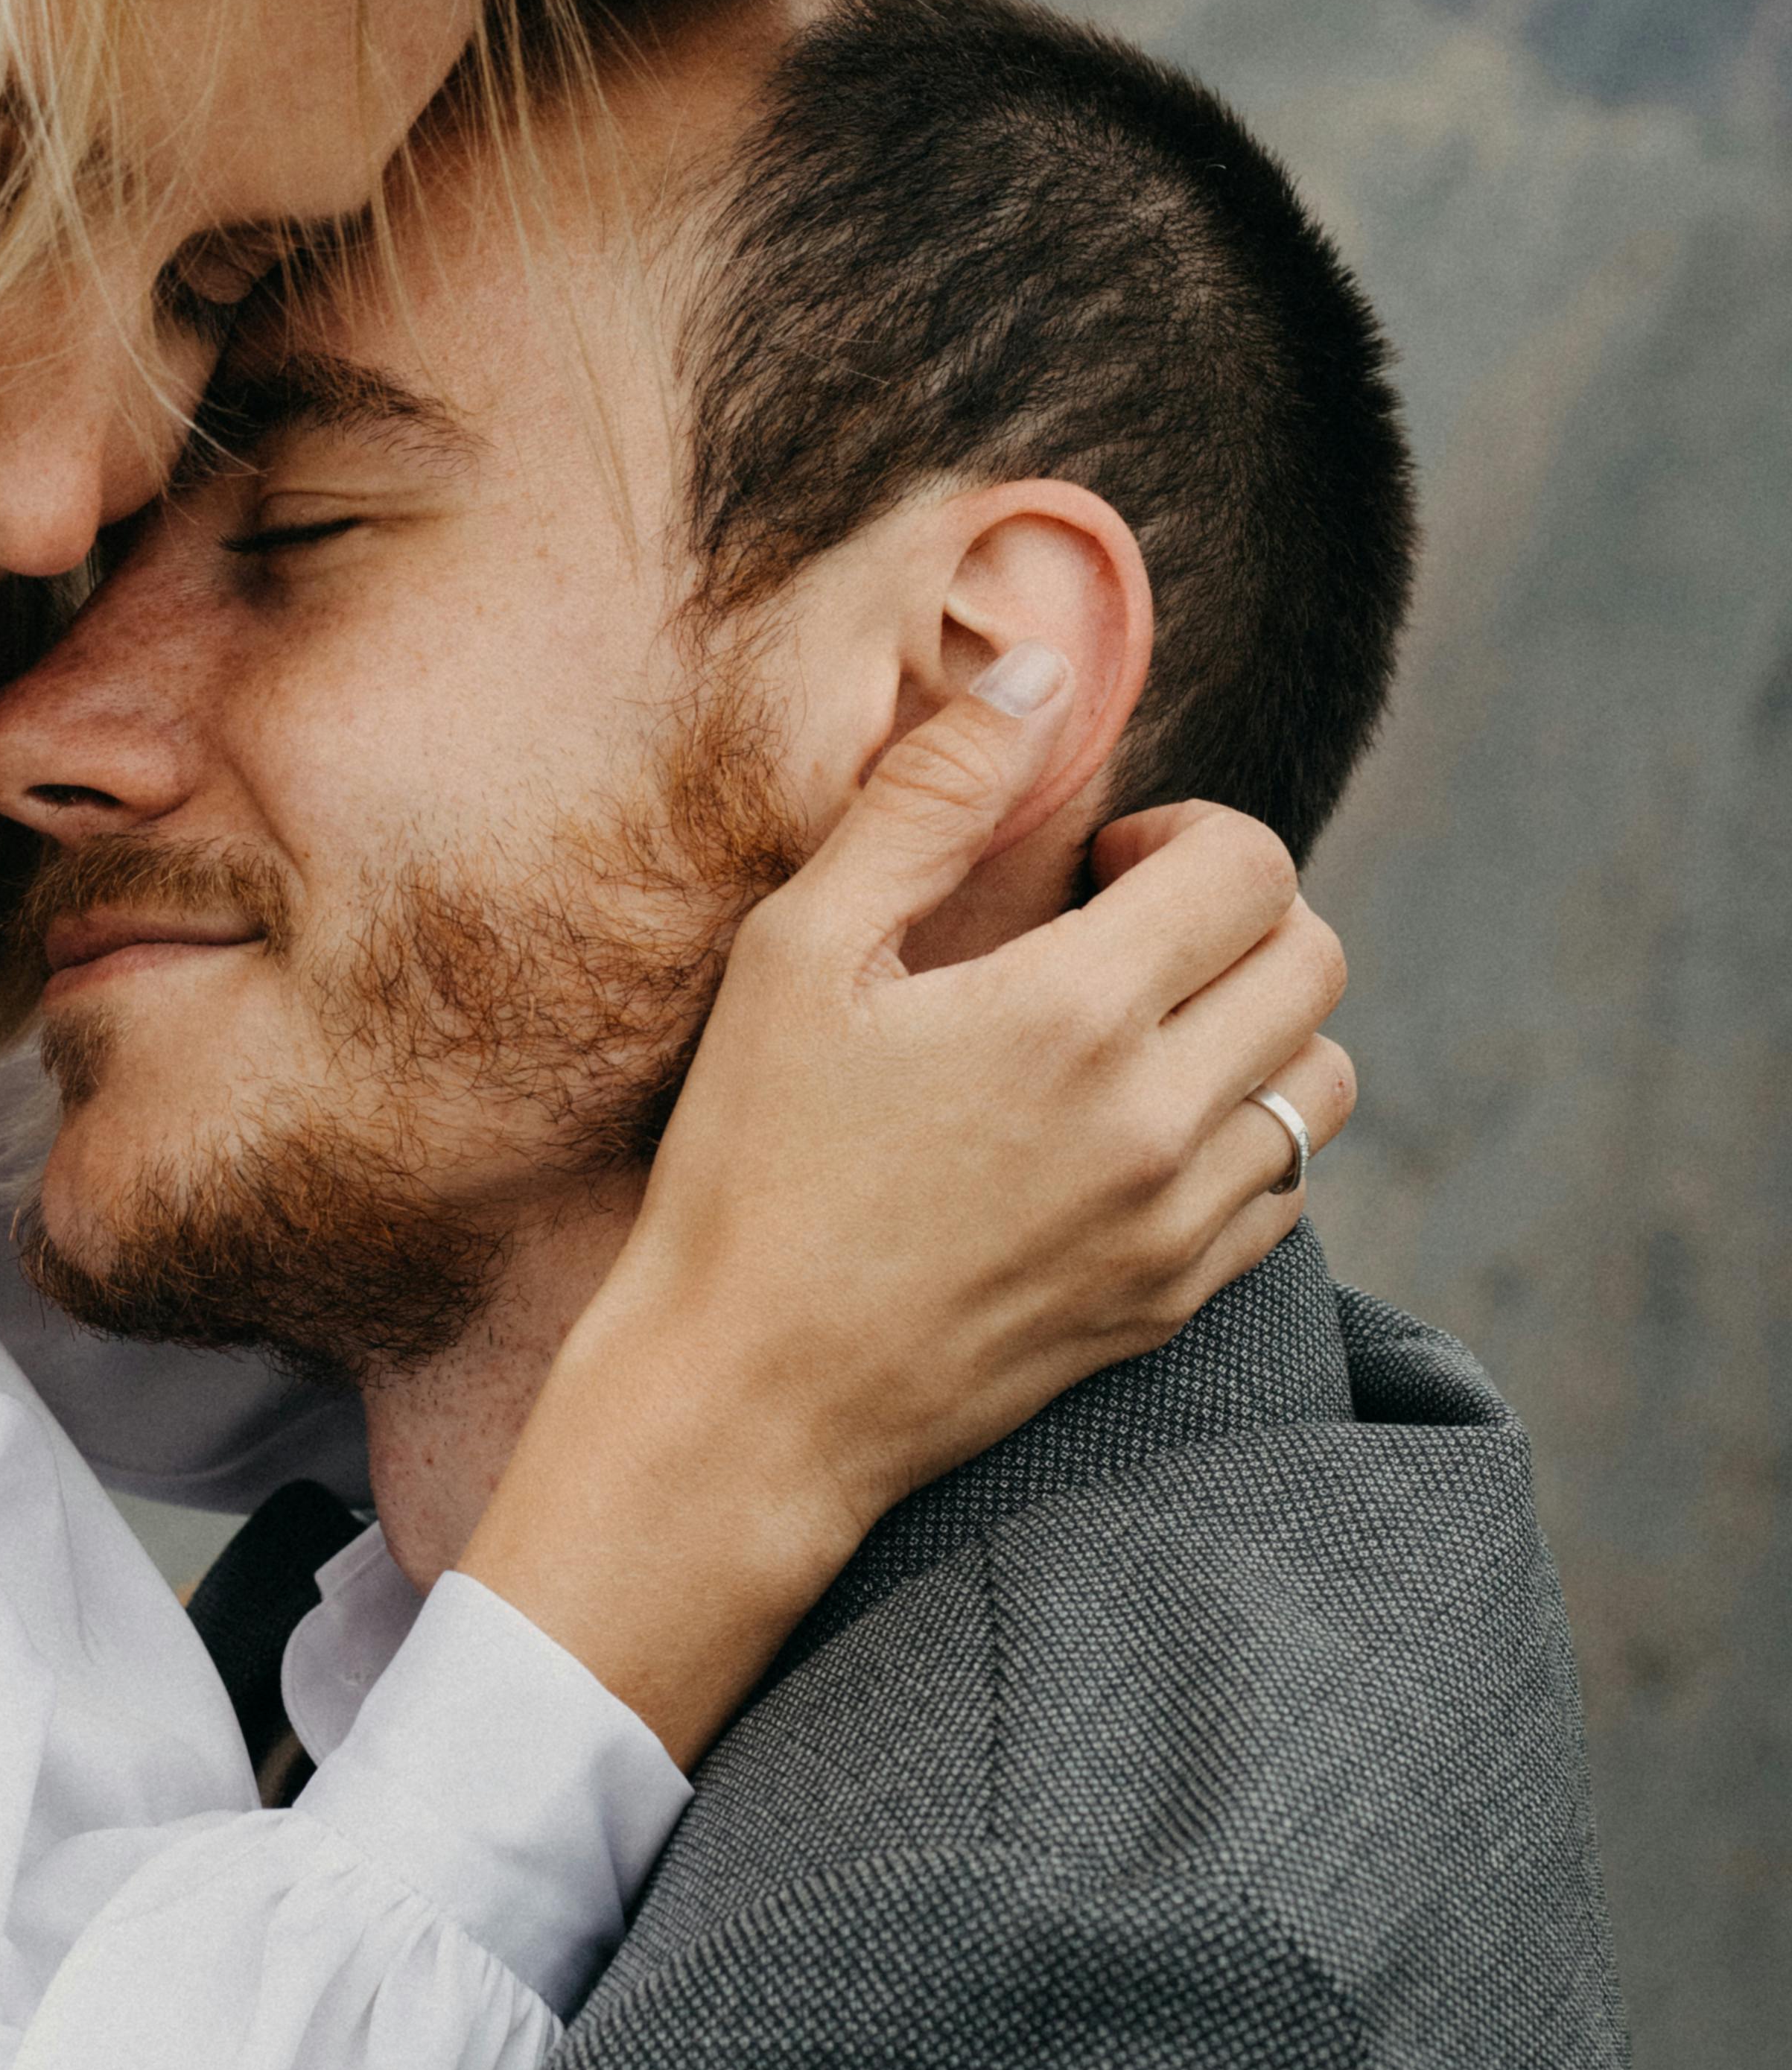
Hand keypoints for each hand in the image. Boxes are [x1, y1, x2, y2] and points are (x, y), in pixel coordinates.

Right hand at [465, 672, 1348, 1761]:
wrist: (746, 1402)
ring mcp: (1179, 1226)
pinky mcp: (1168, 1306)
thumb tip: (1039, 668)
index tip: (1101, 863)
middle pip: (1314, 964)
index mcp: (1077, 1013)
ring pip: (1322, 1085)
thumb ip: (929, 798)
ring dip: (1256, 1031)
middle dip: (1237, 917)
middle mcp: (1162, 1121)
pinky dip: (1242, 1141)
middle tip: (1121, 935)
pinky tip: (1131, 1139)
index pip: (1251, 866)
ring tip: (1139, 1037)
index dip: (1189, 833)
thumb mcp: (798, 954)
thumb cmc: (749, 1168)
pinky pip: (1285, 1195)